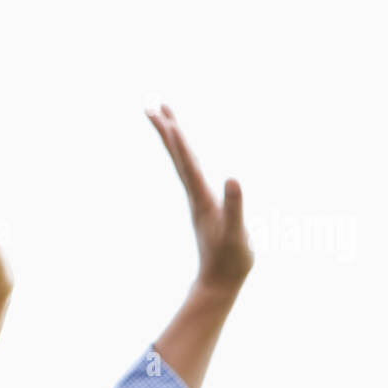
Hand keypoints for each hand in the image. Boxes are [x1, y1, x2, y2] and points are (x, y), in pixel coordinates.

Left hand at [147, 104, 253, 291]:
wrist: (220, 283)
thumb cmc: (231, 261)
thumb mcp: (236, 234)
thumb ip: (235, 207)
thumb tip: (233, 179)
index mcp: (202, 198)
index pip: (187, 163)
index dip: (177, 139)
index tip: (164, 117)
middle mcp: (195, 196)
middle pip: (177, 157)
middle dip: (166, 130)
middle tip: (151, 104)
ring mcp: (197, 200)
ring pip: (182, 163)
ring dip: (173, 140)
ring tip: (165, 118)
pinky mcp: (203, 206)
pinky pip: (191, 173)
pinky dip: (186, 156)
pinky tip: (188, 153)